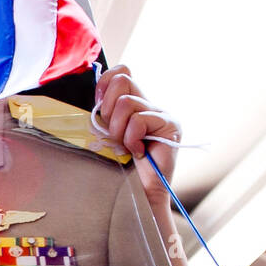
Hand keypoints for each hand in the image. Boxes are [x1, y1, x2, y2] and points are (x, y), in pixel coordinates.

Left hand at [95, 65, 181, 214]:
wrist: (139, 194)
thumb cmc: (120, 168)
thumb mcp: (106, 134)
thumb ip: (105, 114)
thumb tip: (94, 95)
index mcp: (134, 103)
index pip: (121, 71)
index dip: (105, 84)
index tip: (99, 108)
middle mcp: (150, 104)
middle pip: (123, 79)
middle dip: (109, 108)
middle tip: (113, 133)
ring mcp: (162, 113)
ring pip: (126, 102)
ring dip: (118, 128)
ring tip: (125, 147)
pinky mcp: (170, 125)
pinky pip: (138, 120)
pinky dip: (131, 139)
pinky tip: (137, 152)